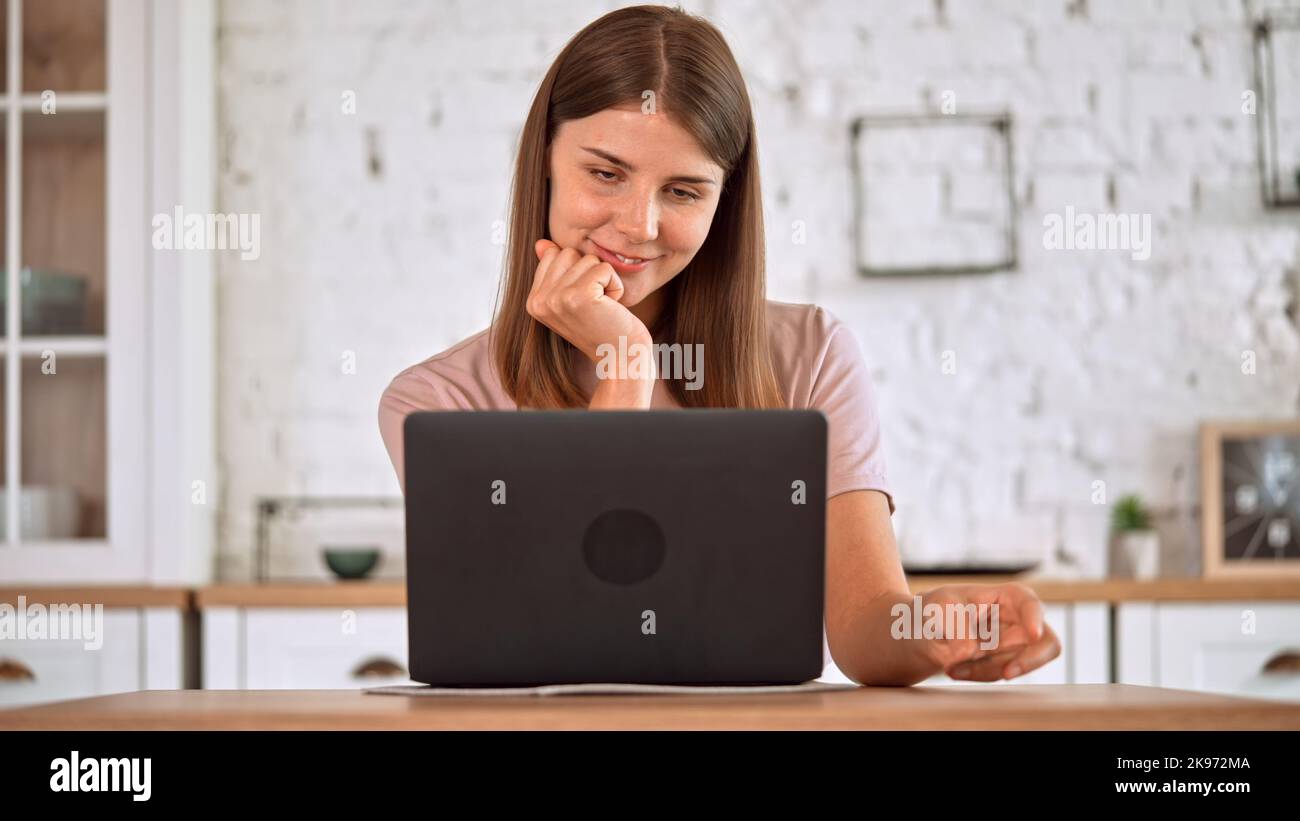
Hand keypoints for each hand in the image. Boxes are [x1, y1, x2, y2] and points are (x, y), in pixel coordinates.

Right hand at [527, 239, 651, 362]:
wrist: (620, 357)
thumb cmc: (602, 327)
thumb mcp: (572, 298)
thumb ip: (555, 271)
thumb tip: (542, 243)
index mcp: (534, 301)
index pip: (553, 255)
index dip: (576, 272)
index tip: (583, 300)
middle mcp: (540, 301)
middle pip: (568, 252)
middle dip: (590, 273)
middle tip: (595, 304)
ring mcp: (557, 299)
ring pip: (588, 259)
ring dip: (604, 280)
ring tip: (603, 307)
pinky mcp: (579, 296)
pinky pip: (604, 268)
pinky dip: (615, 285)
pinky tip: (612, 307)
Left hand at [918, 583, 1060, 680]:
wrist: (913, 634)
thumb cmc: (929, 611)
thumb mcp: (936, 609)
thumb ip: (954, 626)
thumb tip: (970, 651)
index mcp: (1002, 597)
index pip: (1028, 602)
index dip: (1036, 617)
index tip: (1033, 634)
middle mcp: (1013, 620)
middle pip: (1045, 641)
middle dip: (1029, 661)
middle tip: (1006, 674)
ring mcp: (1009, 644)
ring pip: (1018, 663)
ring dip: (987, 670)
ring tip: (950, 666)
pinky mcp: (1000, 662)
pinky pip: (1000, 674)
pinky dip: (977, 675)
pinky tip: (952, 670)